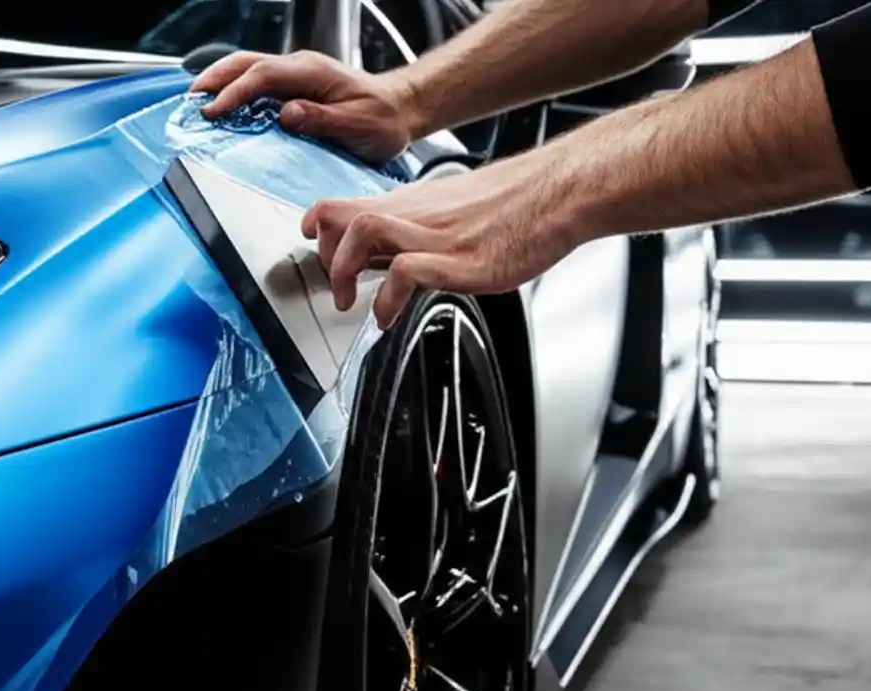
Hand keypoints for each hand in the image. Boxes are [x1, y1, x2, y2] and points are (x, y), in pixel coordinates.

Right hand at [188, 50, 421, 163]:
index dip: (236, 92)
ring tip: (197, 100)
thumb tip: (287, 115)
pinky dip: (234, 88)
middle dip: (216, 77)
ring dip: (220, 80)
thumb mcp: (359, 127)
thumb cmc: (382, 120)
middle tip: (191, 99)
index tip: (215, 111)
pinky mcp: (294, 85)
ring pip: (249, 67)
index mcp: (314, 72)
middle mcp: (302, 67)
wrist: (398, 110)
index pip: (264, 75)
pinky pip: (257, 80)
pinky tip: (221, 104)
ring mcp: (296, 73)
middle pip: (248, 61)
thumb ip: (323, 120)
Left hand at [304, 154, 585, 327]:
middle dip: (324, 257)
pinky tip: (388, 316)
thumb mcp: (450, 210)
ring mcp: (434, 238)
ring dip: (344, 270)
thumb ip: (415, 229)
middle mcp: (414, 218)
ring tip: (351, 302)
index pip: (340, 206)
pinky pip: (407, 270)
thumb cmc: (513, 205)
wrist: (558, 194)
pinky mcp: (458, 262)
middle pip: (339, 218)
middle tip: (338, 289)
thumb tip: (385, 256)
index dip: (315, 227)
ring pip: (363, 231)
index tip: (312, 250)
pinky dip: (387, 298)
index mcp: (409, 207)